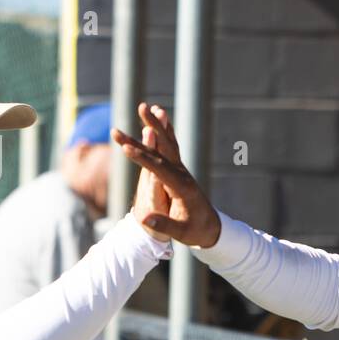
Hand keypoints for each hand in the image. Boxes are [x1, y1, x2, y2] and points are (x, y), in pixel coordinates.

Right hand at [113, 102, 221, 247]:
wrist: (212, 228)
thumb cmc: (196, 231)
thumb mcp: (181, 233)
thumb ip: (164, 224)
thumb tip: (144, 219)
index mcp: (182, 188)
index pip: (159, 169)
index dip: (142, 158)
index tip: (126, 147)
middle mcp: (182, 174)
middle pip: (164, 148)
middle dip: (151, 127)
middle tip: (140, 107)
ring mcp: (182, 170)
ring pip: (167, 143)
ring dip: (155, 124)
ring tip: (145, 106)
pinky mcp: (179, 170)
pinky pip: (170, 147)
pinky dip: (163, 132)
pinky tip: (159, 118)